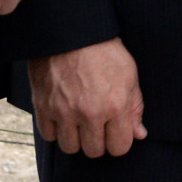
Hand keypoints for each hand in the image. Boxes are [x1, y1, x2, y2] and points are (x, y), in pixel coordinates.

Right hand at [30, 37, 147, 157]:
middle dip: (98, 140)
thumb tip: (139, 134)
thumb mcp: (129, 74)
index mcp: (115, 105)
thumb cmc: (104, 49)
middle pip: (94, 151)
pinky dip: (55, 129)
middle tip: (98, 124)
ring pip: (70, 148)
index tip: (116, 131)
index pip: (119, 147)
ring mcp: (63, 111)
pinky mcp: (43, 107)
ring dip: (76, 137)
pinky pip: (49, 135)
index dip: (119, 141)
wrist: (71, 30)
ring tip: (79, 120)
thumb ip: (135, 107)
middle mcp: (89, 113)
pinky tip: (63, 115)